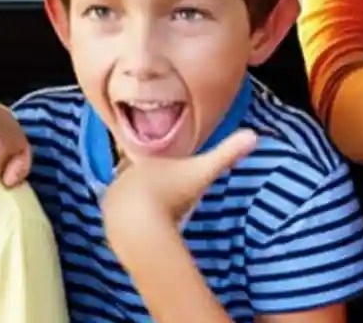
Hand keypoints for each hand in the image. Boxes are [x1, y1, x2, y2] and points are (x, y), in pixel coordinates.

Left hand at [102, 129, 257, 256]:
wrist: (140, 226)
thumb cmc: (172, 195)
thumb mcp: (203, 172)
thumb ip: (227, 154)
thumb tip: (254, 134)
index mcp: (145, 161)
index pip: (151, 159)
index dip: (161, 167)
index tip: (171, 176)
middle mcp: (124, 176)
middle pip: (137, 178)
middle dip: (150, 186)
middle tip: (166, 197)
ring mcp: (113, 198)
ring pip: (127, 198)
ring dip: (139, 205)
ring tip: (156, 215)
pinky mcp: (108, 221)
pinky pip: (120, 218)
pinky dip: (131, 222)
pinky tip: (145, 229)